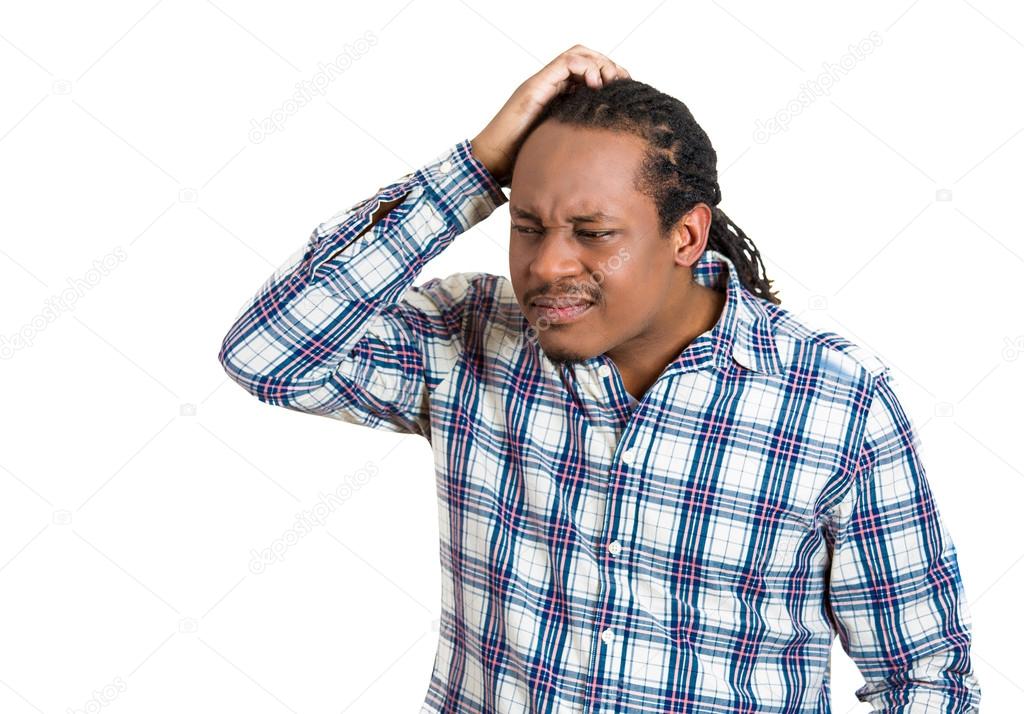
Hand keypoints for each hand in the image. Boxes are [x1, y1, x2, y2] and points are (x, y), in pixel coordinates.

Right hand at [470, 44, 630, 186]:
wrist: (493, 163)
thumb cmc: (521, 161)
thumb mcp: (561, 149)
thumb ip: (577, 143)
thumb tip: (604, 156)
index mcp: (558, 99)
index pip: (588, 74)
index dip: (610, 77)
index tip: (626, 91)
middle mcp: (550, 87)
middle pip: (585, 59)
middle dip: (609, 66)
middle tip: (623, 82)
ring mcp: (542, 84)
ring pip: (577, 55)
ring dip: (600, 62)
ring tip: (611, 80)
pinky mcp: (536, 87)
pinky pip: (566, 63)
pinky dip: (585, 67)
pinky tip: (595, 84)